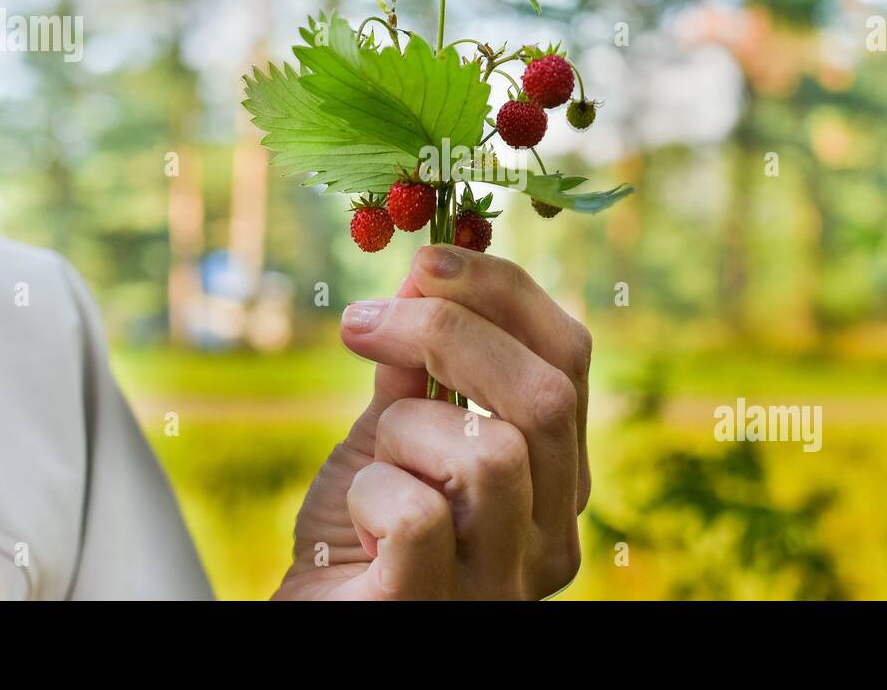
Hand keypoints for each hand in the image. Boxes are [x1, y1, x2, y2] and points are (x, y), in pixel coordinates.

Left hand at [273, 244, 591, 599]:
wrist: (316, 625)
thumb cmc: (355, 536)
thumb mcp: (392, 435)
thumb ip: (421, 368)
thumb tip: (426, 273)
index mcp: (555, 476)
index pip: (570, 356)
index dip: (501, 291)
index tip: (426, 261)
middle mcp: (551, 533)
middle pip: (545, 392)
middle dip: (448, 332)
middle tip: (367, 322)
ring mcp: (504, 581)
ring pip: (490, 453)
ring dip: (402, 433)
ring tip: (374, 465)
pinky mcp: (439, 608)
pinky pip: (419, 516)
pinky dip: (369, 495)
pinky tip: (358, 526)